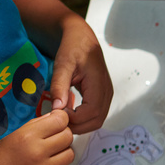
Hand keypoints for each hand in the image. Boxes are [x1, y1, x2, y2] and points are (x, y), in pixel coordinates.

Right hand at [0, 109, 72, 164]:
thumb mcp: (11, 137)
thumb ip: (35, 126)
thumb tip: (55, 117)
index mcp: (26, 137)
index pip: (60, 121)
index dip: (61, 119)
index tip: (58, 121)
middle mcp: (37, 153)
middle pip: (68, 137)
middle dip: (63, 135)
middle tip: (53, 139)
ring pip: (70, 155)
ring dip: (62, 153)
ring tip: (48, 155)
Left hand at [49, 15, 111, 133]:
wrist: (82, 39)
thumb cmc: (73, 48)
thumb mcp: (62, 64)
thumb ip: (59, 86)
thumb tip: (56, 108)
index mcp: (99, 84)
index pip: (91, 112)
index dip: (75, 118)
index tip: (58, 112)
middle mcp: (107, 93)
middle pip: (97, 121)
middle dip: (78, 125)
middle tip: (59, 120)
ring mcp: (107, 96)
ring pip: (97, 120)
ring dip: (80, 123)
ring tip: (63, 115)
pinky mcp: (103, 97)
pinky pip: (96, 114)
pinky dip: (83, 118)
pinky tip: (69, 109)